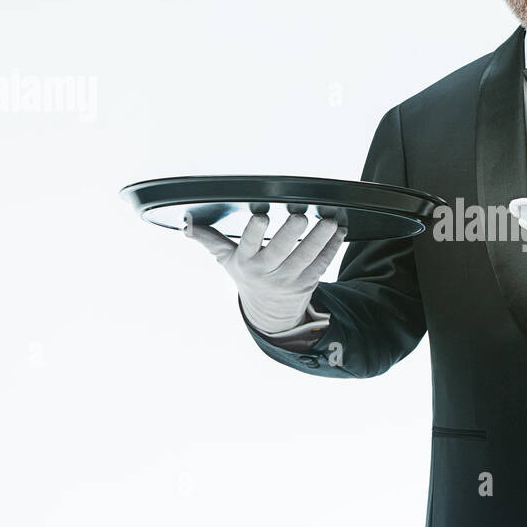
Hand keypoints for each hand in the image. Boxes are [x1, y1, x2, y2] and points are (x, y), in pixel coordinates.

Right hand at [186, 208, 345, 333]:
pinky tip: (339, 231)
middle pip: (282, 250)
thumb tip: (186, 224)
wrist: (269, 311)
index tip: (260, 217)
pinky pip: (323, 262)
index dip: (255, 232)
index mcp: (246, 262)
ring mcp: (290, 278)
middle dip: (291, 233)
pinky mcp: (309, 281)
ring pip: (308, 256)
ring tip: (329, 221)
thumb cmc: (247, 275)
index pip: (249, 245)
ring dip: (320, 238)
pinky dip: (333, 246)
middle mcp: (268, 271)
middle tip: (301, 215)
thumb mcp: (226, 260)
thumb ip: (209, 239)